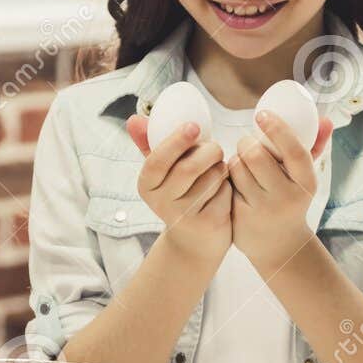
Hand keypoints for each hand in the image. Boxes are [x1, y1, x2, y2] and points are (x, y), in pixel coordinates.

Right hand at [127, 115, 231, 263]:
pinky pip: (225, 192)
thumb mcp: (162, 172)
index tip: (194, 126)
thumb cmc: (180, 195)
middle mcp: (161, 202)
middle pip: (189, 167)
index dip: (177, 140)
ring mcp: (184, 216)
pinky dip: (229, 185)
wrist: (194, 242)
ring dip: (220, 168)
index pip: (157, 159)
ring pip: (211, 177)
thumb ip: (149, 144)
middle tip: (215, 149)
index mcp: (146, 184)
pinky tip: (224, 192)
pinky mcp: (207, 224)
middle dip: (208, 151)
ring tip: (217, 172)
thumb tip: (133, 119)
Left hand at [227, 111, 333, 269]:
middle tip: (247, 142)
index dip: (277, 129)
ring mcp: (261, 209)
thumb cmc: (292, 200)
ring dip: (236, 158)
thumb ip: (315, 147)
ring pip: (237, 167)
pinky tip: (234, 180)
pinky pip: (226, 183)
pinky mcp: (239, 217)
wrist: (279, 245)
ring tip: (242, 162)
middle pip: (256, 155)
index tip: (262, 115)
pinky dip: (227, 175)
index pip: (294, 150)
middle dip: (247, 141)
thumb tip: (325, 119)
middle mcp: (285, 198)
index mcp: (306, 184)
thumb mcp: (305, 179)